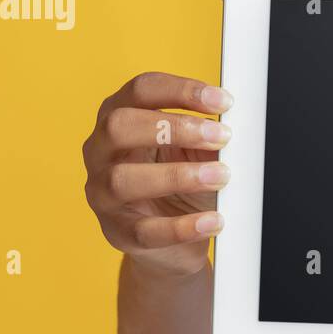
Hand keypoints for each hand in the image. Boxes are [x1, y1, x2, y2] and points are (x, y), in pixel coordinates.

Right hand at [82, 72, 233, 275]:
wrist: (173, 243)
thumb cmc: (181, 184)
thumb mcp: (196, 152)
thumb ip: (208, 137)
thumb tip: (231, 127)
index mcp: (119, 117)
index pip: (141, 90)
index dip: (182, 90)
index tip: (223, 100)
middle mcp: (100, 151)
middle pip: (119, 126)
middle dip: (175, 127)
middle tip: (221, 135)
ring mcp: (102, 193)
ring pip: (123, 178)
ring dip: (179, 175)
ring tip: (221, 176)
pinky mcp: (117, 232)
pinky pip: (144, 230)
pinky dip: (183, 226)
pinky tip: (213, 221)